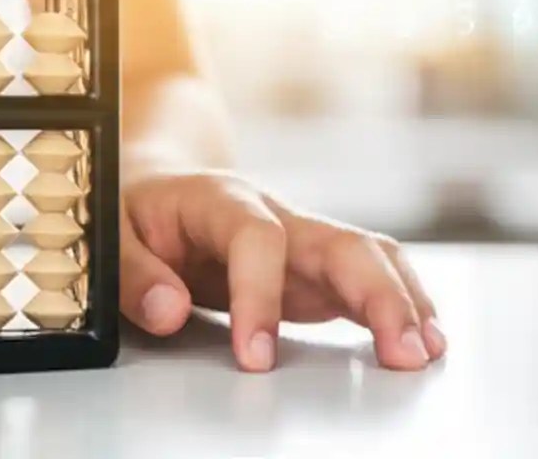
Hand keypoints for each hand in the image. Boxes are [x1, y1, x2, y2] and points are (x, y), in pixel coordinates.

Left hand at [119, 172, 446, 371]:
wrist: (160, 181)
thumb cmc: (137, 211)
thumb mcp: (112, 234)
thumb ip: (134, 274)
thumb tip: (169, 311)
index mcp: (221, 199)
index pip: (257, 238)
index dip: (259, 295)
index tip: (254, 356)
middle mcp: (276, 214)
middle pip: (341, 242)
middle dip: (377, 295)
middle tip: (398, 353)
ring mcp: (304, 240)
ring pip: (369, 256)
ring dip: (404, 300)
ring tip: (425, 350)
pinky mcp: (316, 268)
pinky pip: (369, 278)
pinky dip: (400, 306)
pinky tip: (421, 340)